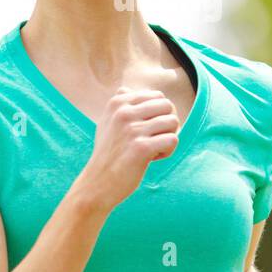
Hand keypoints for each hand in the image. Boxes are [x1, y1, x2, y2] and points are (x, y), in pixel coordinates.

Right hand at [76, 86, 181, 210]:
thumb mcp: (105, 124)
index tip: (144, 129)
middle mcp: (123, 113)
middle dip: (166, 124)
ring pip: (173, 122)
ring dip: (167, 138)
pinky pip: (173, 140)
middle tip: (152, 139)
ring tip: (151, 149)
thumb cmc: (107, 153)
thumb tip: (125, 89)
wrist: (98, 182)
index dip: (157, 114)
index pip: (157, 96)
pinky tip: (152, 159)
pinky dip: (167, 151)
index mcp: (117, 103)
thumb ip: (118, 105)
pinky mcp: (141, 148)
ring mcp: (132, 130)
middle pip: (167, 106)